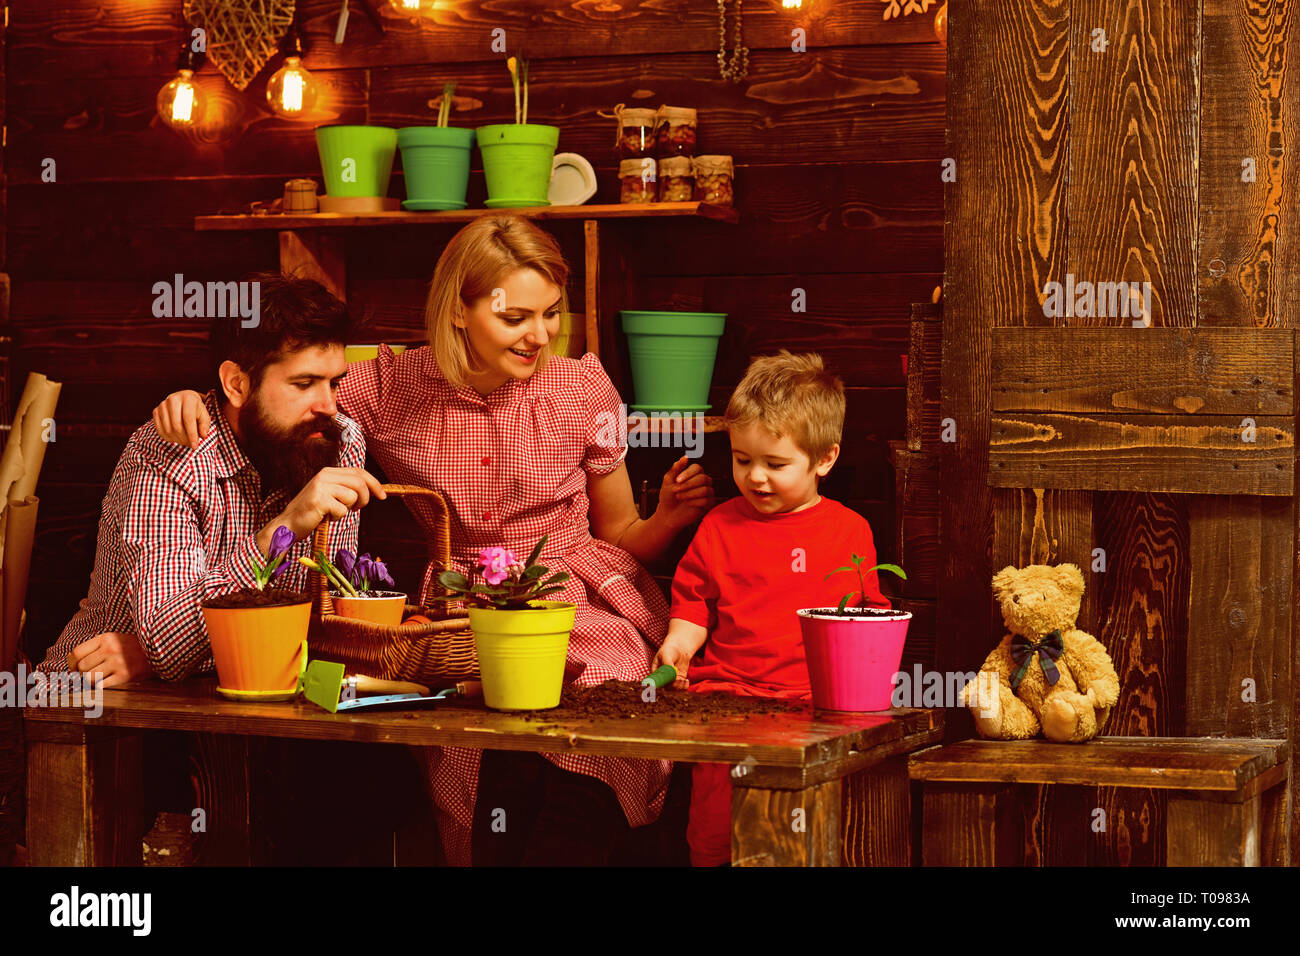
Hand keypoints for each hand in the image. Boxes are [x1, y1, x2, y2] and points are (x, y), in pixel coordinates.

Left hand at [67, 632, 153, 687]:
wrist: (160, 651)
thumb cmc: (133, 648)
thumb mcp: (114, 640)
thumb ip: (96, 648)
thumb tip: (73, 665)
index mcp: (106, 638)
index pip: (77, 653)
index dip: (72, 663)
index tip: (75, 669)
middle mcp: (111, 649)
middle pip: (82, 667)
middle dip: (83, 674)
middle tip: (90, 675)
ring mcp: (118, 662)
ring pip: (90, 677)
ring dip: (92, 681)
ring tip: (100, 678)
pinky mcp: (125, 675)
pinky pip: (102, 685)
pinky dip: (102, 686)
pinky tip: (108, 682)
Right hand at [153, 390, 209, 448]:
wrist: (183, 399)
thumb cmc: (195, 409)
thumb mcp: (204, 415)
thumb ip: (205, 425)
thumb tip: (203, 435)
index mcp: (188, 398)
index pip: (188, 419)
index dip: (192, 434)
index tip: (195, 446)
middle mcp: (173, 400)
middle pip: (176, 425)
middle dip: (184, 439)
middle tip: (190, 445)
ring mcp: (162, 405)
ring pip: (168, 429)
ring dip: (177, 440)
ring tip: (184, 441)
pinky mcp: (156, 411)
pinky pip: (160, 430)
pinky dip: (168, 438)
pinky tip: (176, 438)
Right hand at [270, 467, 386, 540]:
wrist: (289, 524)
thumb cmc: (313, 512)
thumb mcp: (330, 495)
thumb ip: (346, 488)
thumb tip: (373, 489)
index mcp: (328, 472)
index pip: (359, 472)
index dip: (374, 483)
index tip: (383, 496)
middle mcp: (324, 476)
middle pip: (359, 483)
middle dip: (365, 499)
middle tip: (357, 509)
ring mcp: (321, 487)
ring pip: (352, 497)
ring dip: (348, 509)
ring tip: (333, 512)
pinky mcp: (319, 500)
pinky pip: (342, 510)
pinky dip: (337, 518)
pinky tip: (325, 517)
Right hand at [652, 640, 692, 690]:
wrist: (679, 648)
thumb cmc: (669, 650)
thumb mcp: (666, 655)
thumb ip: (667, 663)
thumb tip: (671, 672)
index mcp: (656, 672)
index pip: (656, 682)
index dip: (661, 685)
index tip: (668, 682)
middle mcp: (663, 677)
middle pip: (665, 687)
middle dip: (672, 686)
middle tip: (678, 680)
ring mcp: (671, 679)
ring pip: (673, 688)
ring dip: (679, 687)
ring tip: (683, 680)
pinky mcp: (679, 679)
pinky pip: (681, 686)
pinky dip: (684, 686)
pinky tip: (686, 681)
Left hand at [655, 456, 713, 530]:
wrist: (667, 514)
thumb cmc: (668, 496)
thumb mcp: (668, 480)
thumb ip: (676, 468)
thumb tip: (685, 457)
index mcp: (694, 473)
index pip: (698, 468)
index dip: (688, 473)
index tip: (677, 480)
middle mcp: (703, 481)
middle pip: (703, 478)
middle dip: (687, 485)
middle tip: (676, 491)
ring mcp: (707, 492)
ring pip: (705, 490)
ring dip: (690, 494)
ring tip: (680, 497)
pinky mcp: (708, 504)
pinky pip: (707, 501)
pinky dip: (695, 502)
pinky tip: (688, 504)